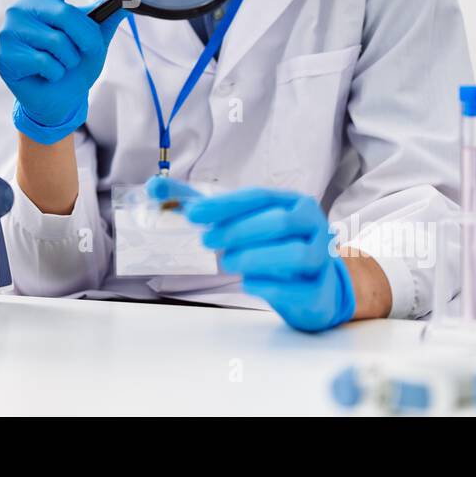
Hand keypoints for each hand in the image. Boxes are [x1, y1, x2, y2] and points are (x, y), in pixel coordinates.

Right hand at [0, 0, 126, 144]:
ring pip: (57, 42)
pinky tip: (47, 75)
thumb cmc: (73, 65)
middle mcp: (20, 8)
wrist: (58, 99)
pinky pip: (44, 62)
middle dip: (86, 37)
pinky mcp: (4, 55)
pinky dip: (56, 73)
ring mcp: (8, 31)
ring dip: (69, 60)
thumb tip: (127, 3)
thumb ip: (106, 19)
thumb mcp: (94, 40)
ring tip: (61, 64)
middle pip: (65, 14)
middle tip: (88, 51)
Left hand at [182, 186, 355, 331]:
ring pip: (294, 254)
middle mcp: (312, 226)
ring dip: (254, 257)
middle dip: (239, 230)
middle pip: (279, 222)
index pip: (258, 197)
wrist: (312, 288)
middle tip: (207, 241)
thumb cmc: (270, 248)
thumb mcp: (238, 223)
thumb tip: (154, 185)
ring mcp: (322, 258)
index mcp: (292, 202)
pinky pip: (295, 287)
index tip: (192, 215)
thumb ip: (198, 204)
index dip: (225, 205)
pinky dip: (268, 285)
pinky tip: (248, 283)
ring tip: (228, 263)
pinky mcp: (320, 291)